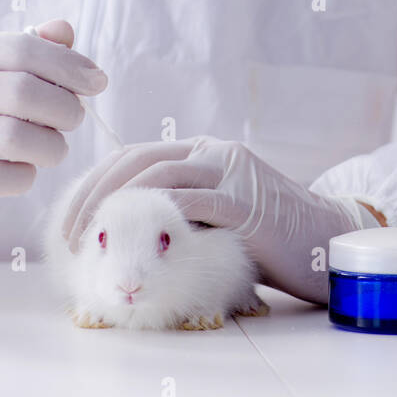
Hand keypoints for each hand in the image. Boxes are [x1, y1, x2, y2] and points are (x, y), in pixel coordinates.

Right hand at [0, 21, 106, 223]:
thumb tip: (66, 32)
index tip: (96, 81)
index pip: (22, 47)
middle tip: (72, 119)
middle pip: (25, 92)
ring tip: (50, 148)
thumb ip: (13, 48)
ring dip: (50, 146)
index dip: (69, 65)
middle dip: (65, 108)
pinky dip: (24, 175)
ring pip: (17, 137)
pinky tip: (20, 171)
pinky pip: (0, 176)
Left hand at [61, 136, 373, 303]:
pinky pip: (189, 203)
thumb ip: (179, 213)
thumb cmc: (268, 242)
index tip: (67, 220)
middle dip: (93, 196)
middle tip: (69, 234)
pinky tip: (133, 241)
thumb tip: (120, 238)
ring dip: (115, 210)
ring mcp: (230, 172)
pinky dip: (155, 218)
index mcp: (202, 152)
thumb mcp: (216, 218)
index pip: (134, 156)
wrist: (329, 244)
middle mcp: (213, 152)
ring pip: (157, 177)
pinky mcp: (245, 201)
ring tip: (93, 243)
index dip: (94, 184)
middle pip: (136, 161)